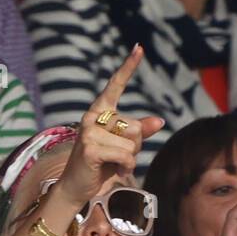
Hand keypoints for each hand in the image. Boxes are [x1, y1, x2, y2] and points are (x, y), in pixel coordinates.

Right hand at [52, 45, 165, 209]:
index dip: (128, 67)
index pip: (115, 85)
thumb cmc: (101, 165)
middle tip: (118, 156)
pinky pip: (125, 156)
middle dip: (135, 146)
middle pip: (135, 126)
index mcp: (99, 111)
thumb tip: (159, 121)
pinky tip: (113, 171)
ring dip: (130, 159)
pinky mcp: (90, 148)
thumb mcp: (123, 146)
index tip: (139, 48)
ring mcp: (89, 131)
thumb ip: (140, 132)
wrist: (77, 187)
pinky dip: (125, 167)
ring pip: (132, 143)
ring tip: (113, 164)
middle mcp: (92, 116)